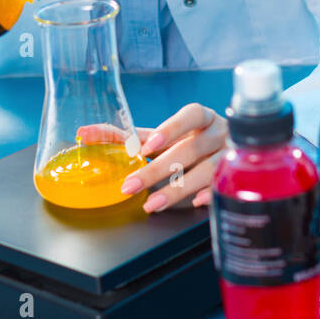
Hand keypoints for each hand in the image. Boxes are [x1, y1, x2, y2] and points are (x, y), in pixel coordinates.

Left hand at [76, 102, 228, 212]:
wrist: (225, 151)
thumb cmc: (187, 141)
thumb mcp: (160, 137)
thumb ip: (125, 135)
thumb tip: (84, 133)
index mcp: (201, 117)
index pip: (191, 115)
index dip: (171, 128)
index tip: (147, 147)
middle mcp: (217, 134)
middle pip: (190, 149)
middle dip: (157, 170)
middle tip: (131, 186)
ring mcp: (228, 156)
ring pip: (206, 171)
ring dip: (177, 188)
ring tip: (152, 203)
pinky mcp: (234, 177)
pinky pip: (223, 187)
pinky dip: (208, 195)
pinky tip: (193, 203)